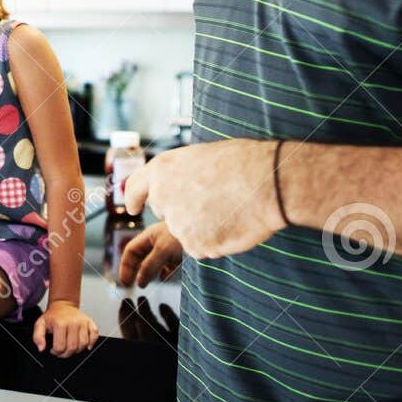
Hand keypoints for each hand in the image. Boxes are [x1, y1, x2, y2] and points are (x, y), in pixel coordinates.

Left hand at [32, 302, 97, 357]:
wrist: (63, 305)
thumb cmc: (53, 316)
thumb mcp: (40, 324)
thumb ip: (38, 337)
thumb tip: (41, 348)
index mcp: (60, 323)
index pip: (60, 347)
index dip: (56, 352)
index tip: (54, 350)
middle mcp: (73, 322)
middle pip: (72, 347)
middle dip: (66, 353)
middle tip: (62, 351)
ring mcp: (83, 322)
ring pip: (83, 344)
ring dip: (77, 350)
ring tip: (71, 347)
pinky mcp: (90, 322)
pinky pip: (95, 335)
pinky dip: (92, 342)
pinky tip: (86, 345)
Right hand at [117, 221, 183, 286]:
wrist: (209, 228)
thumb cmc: (183, 234)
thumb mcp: (163, 250)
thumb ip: (149, 266)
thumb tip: (139, 282)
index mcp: (149, 236)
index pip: (131, 251)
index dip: (125, 266)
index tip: (124, 282)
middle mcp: (157, 241)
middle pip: (141, 257)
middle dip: (135, 271)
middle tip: (131, 286)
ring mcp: (169, 248)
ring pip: (154, 262)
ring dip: (149, 273)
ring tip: (145, 285)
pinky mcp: (180, 254)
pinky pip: (169, 265)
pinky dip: (164, 272)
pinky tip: (164, 278)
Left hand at [124, 139, 284, 259]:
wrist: (268, 184)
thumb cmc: (244, 163)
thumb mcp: (202, 156)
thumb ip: (180, 174)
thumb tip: (178, 184)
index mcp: (161, 169)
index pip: (135, 188)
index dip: (133, 198)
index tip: (134, 207)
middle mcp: (162, 197)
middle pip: (165, 212)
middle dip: (182, 210)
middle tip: (214, 199)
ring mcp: (176, 224)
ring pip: (186, 231)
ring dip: (202, 225)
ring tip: (229, 208)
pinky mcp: (193, 246)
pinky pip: (202, 246)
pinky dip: (215, 239)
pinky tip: (232, 223)